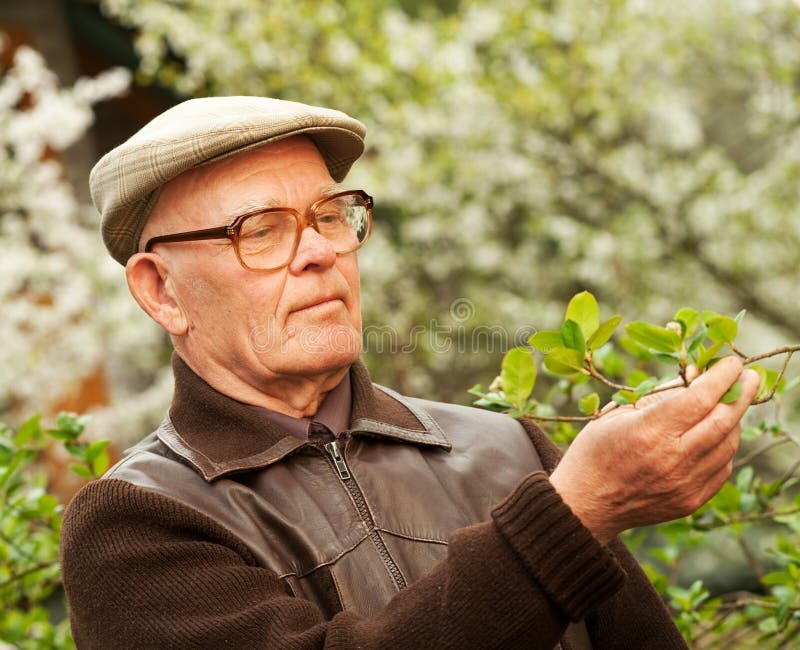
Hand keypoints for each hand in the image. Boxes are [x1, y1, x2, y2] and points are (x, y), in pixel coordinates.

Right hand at [549, 356, 760, 544]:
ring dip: (733, 420)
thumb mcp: (618, 413)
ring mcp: (685, 483)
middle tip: (750, 376)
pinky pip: (722, 468)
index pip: (699, 399)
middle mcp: (672, 459)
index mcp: (649, 432)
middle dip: (742, 394)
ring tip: (728, 405)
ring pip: (728, 444)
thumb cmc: (596, 450)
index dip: (722, 377)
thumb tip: (697, 374)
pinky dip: (724, 447)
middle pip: (723, 420)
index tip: (732, 363)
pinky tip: (715, 435)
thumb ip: (661, 394)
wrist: (585, 504)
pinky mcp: (691, 501)